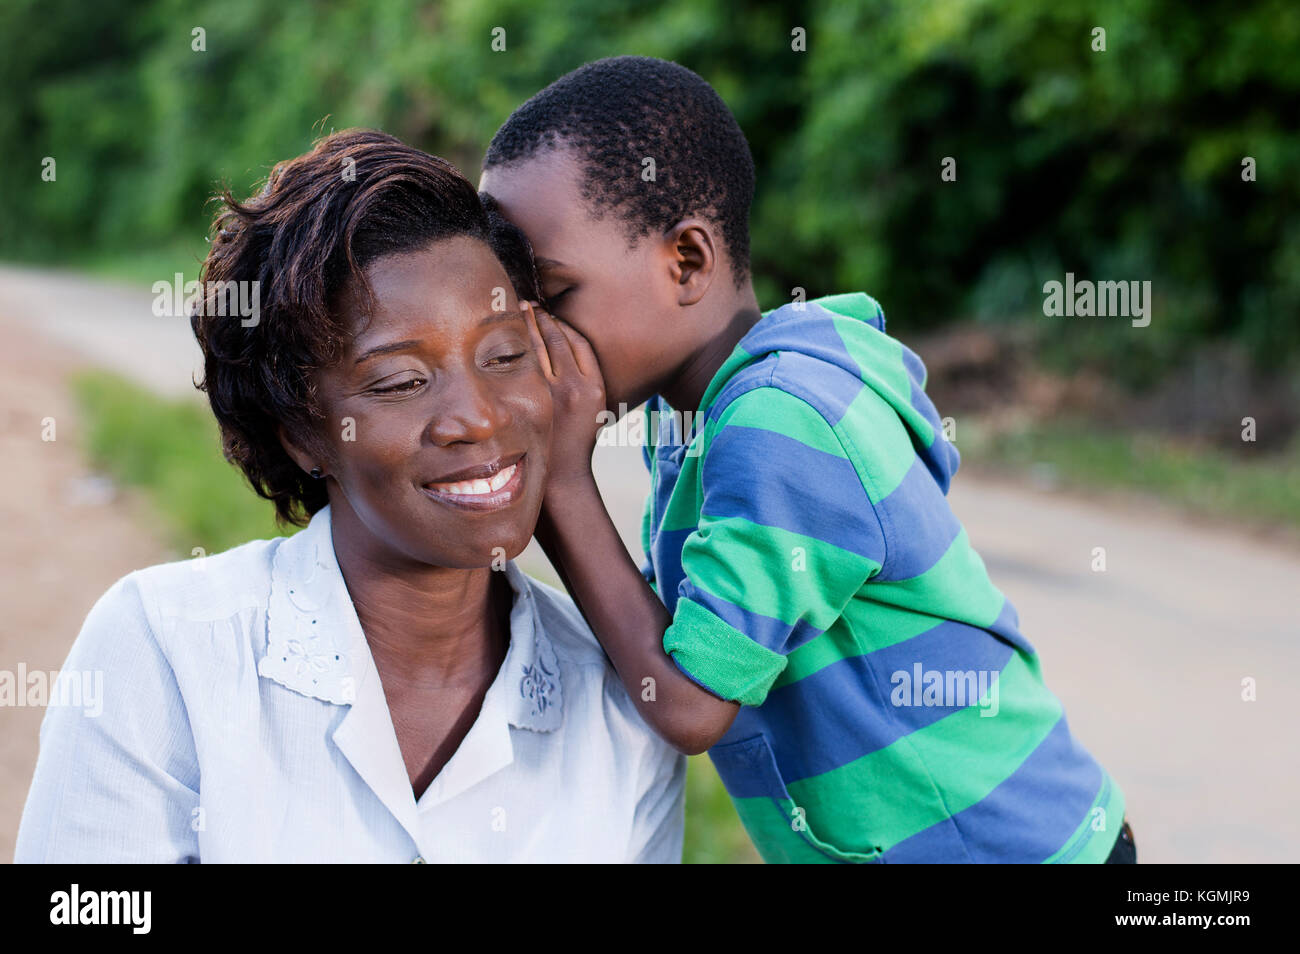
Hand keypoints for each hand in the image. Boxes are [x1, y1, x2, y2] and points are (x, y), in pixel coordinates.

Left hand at [521, 300, 606, 489]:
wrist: (563, 473)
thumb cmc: (576, 439)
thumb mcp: (595, 408)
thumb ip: (586, 380)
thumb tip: (567, 349)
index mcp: (595, 386)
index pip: (580, 343)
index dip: (565, 324)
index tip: (552, 314)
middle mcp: (576, 385)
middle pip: (559, 338)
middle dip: (544, 317)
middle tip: (531, 304)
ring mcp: (553, 391)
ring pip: (540, 346)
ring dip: (529, 323)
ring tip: (520, 310)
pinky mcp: (533, 398)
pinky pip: (525, 362)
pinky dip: (518, 344)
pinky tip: (509, 335)